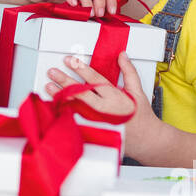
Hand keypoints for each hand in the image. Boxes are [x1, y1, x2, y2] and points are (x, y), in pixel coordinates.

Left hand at [45, 52, 165, 161]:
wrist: (145, 140)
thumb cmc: (140, 116)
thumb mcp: (138, 91)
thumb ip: (129, 72)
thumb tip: (122, 55)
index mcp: (115, 97)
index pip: (94, 79)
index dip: (80, 68)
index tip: (69, 60)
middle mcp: (104, 109)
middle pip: (81, 92)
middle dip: (65, 81)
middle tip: (53, 72)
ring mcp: (97, 122)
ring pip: (75, 107)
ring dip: (61, 96)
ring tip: (49, 87)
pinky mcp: (94, 132)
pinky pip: (76, 121)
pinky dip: (65, 113)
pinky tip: (55, 107)